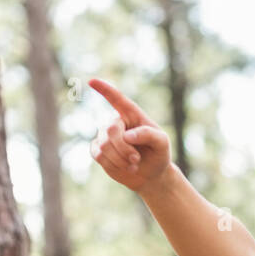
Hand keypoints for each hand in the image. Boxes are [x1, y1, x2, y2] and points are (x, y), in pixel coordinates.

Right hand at [88, 78, 172, 194]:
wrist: (151, 174)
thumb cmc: (158, 154)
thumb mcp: (162, 143)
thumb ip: (148, 134)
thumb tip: (127, 135)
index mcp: (131, 114)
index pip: (117, 99)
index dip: (104, 89)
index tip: (92, 81)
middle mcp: (116, 122)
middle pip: (110, 130)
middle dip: (124, 148)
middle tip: (136, 159)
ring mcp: (105, 136)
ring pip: (104, 146)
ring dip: (121, 159)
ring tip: (134, 164)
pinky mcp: (98, 150)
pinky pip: (98, 155)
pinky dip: (113, 165)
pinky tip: (124, 167)